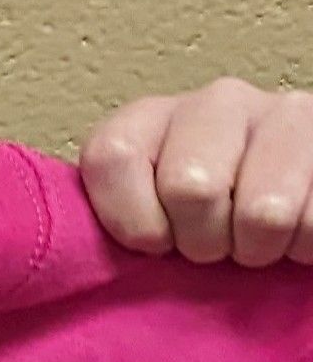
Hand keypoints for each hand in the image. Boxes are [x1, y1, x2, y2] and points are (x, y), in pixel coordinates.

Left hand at [79, 79, 312, 265]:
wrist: (297, 209)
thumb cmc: (211, 227)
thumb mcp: (148, 219)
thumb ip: (112, 222)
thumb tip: (71, 259)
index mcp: (151, 118)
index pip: (113, 156)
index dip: (134, 222)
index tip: (156, 241)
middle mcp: (217, 102)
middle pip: (190, 186)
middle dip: (204, 241)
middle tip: (217, 244)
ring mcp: (286, 114)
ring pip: (262, 211)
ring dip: (260, 247)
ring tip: (259, 238)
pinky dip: (305, 244)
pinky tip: (297, 227)